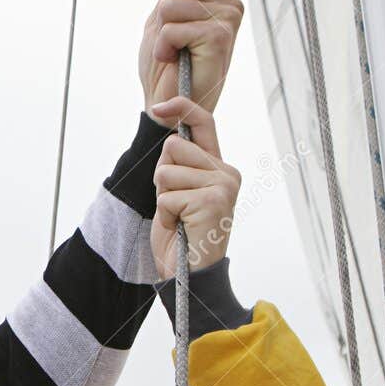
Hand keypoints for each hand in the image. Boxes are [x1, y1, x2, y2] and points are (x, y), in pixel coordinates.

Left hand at [139, 0, 243, 114]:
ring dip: (160, 34)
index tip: (171, 19)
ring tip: (173, 54)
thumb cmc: (165, 69)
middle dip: (161, 14)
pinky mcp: (220, 35)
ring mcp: (228, 19)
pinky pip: (172, 27)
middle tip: (171, 43)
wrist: (168, 106)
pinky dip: (163, 47)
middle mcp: (229, 5)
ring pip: (170, 3)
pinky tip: (176, 62)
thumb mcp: (163, 19)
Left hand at [146, 95, 241, 280]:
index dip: (181, 108)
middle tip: (174, 205)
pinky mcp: (213, 201)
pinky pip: (167, 196)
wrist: (192, 277)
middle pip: (172, 147)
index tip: (157, 108)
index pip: (204, 123)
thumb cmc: (183, 238)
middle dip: (161, 177)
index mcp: (220, 168)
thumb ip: (180, 167)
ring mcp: (223, 185)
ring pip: (166, 171)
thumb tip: (169, 135)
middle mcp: (227, 173)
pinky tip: (180, 228)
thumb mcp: (178, 194)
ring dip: (163, 198)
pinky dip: (165, 216)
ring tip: (179, 218)